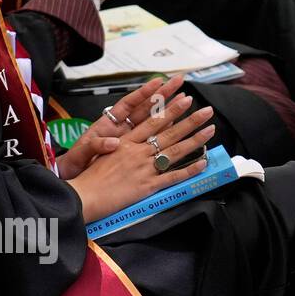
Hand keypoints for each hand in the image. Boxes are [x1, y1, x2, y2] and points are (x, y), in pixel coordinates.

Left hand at [57, 75, 184, 179]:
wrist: (76, 183)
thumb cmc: (75, 165)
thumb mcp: (81, 154)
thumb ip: (95, 146)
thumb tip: (112, 142)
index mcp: (106, 126)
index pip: (128, 104)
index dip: (142, 93)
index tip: (157, 82)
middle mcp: (121, 130)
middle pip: (145, 108)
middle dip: (162, 95)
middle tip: (178, 82)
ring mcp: (129, 141)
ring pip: (152, 123)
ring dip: (167, 111)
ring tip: (184, 99)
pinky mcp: (134, 154)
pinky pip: (152, 141)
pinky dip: (165, 133)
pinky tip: (178, 126)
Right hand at [66, 95, 215, 222]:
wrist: (83, 195)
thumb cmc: (87, 176)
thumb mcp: (97, 153)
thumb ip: (111, 144)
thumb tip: (121, 138)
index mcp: (125, 142)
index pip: (152, 122)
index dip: (169, 110)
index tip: (183, 100)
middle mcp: (137, 152)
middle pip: (168, 133)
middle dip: (189, 120)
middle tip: (206, 110)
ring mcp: (143, 168)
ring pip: (174, 151)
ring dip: (195, 140)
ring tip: (210, 130)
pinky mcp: (147, 186)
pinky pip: (172, 177)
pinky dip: (188, 170)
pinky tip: (202, 163)